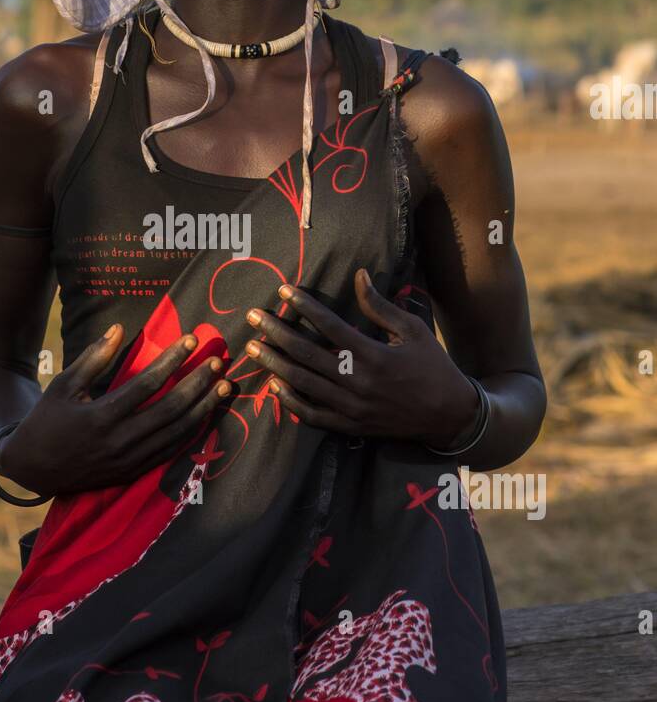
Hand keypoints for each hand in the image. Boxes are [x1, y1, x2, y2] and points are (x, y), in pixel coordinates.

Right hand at [0, 324, 230, 497]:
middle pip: (171, 409)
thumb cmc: (48, 419)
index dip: (172, 360)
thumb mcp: (64, 385)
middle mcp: (120, 441)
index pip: (147, 384)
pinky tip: (207, 413)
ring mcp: (130, 460)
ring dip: (204, 408)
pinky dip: (193, 431)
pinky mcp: (134, 472)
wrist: (34, 469)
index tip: (191, 339)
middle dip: (198, 383)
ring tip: (224, 385)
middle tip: (218, 360)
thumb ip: (94, 358)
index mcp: (101, 416)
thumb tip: (119, 328)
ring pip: (177, 432)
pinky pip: (172, 450)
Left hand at [242, 271, 479, 443]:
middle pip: (307, 355)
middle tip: (253, 317)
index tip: (283, 291)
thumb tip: (359, 275)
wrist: (448, 415)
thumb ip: (381, 306)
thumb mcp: (412, 331)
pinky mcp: (350, 426)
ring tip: (252, 348)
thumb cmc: (432, 366)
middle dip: (276, 333)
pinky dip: (291, 401)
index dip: (304, 306)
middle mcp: (359, 382)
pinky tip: (274, 385)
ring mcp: (352, 407)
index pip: (330, 326)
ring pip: (304, 384)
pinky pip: (313, 415)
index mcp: (375, 355)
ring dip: (275, 364)